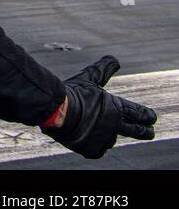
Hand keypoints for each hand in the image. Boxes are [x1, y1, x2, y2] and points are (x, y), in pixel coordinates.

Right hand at [41, 56, 156, 158]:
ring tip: (95, 128)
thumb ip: (103, 70)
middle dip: (145, 131)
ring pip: (110, 138)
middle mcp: (114, 125)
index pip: (137, 113)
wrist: (56, 112)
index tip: (152, 117)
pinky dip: (93, 144)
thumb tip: (115, 59)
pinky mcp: (92, 149)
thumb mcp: (88, 78)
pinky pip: (97, 149)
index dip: (146, 115)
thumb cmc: (72, 94)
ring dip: (106, 134)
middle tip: (150, 132)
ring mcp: (104, 138)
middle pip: (136, 131)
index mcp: (115, 108)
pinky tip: (86, 137)